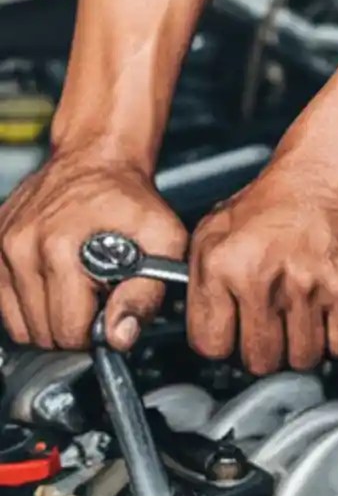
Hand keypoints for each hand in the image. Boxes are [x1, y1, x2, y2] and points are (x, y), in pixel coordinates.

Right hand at [0, 150, 185, 350]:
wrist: (97, 159)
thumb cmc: (130, 197)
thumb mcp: (163, 240)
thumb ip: (146, 293)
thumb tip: (120, 336)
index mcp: (61, 247)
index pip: (68, 329)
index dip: (96, 333)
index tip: (109, 313)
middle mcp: (23, 246)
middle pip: (41, 331)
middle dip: (74, 326)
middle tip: (97, 299)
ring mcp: (2, 246)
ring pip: (18, 324)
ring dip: (50, 317)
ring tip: (79, 290)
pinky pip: (2, 303)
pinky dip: (29, 304)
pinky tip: (56, 284)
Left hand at [187, 168, 337, 374]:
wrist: (319, 183)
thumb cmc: (268, 207)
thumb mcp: (211, 235)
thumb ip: (200, 285)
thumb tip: (203, 330)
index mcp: (223, 266)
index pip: (211, 345)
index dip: (223, 344)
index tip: (233, 336)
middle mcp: (263, 279)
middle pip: (260, 360)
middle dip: (264, 351)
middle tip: (270, 330)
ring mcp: (307, 286)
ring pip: (302, 358)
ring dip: (302, 348)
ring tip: (299, 323)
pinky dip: (337, 340)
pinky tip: (326, 320)